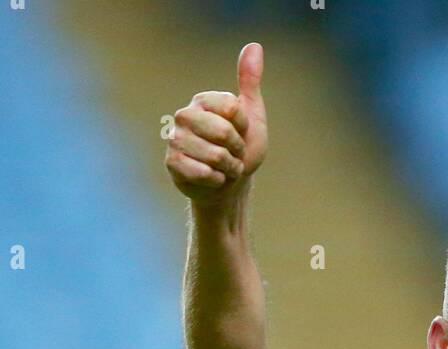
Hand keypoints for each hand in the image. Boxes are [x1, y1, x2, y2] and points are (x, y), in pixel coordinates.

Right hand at [165, 42, 267, 203]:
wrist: (229, 185)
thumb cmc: (241, 150)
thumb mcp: (252, 116)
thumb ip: (250, 83)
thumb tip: (254, 46)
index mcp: (204, 100)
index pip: (233, 109)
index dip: (244, 128)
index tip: (241, 133)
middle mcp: (186, 115)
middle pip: (223, 132)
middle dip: (237, 151)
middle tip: (233, 154)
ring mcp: (175, 138)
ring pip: (215, 155)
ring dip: (229, 168)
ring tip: (225, 168)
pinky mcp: (172, 163)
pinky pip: (202, 172)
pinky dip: (216, 180)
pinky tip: (213, 179)